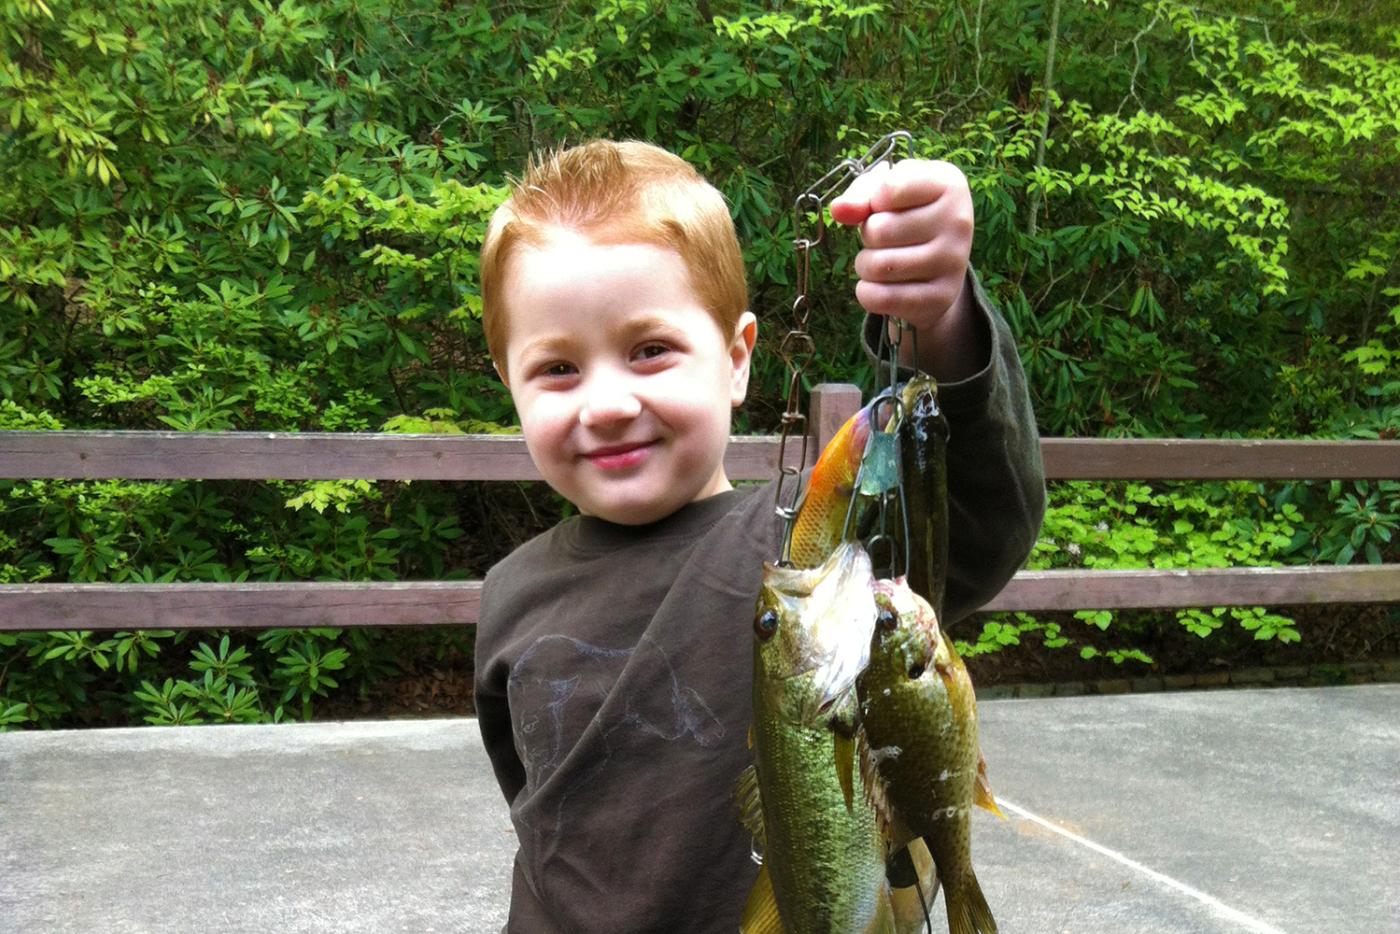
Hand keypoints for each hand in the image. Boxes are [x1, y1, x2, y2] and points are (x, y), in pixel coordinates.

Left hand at [830, 159, 982, 379]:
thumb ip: (860, 194)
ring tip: (882, 259)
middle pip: (879, 230)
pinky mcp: (941, 298)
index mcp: (948, 184)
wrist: (939, 262)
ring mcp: (954, 262)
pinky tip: (881, 284)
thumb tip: (839, 210)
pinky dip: (867, 292)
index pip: (889, 189)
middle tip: (884, 238)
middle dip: (868, 235)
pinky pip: (880, 298)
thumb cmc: (906, 214)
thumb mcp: (885, 192)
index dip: (873, 200)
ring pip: (877, 266)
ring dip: (865, 265)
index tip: (884, 204)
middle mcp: (959, 221)